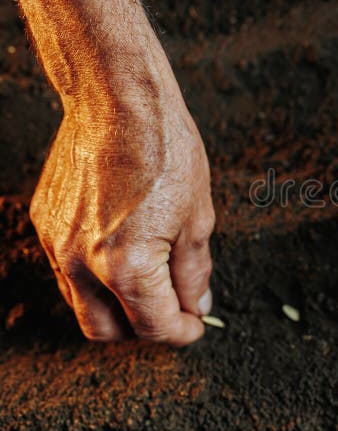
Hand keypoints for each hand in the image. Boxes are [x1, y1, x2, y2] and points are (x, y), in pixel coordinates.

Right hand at [30, 75, 214, 345]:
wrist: (117, 99)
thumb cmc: (165, 150)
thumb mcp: (199, 216)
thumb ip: (195, 272)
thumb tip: (197, 304)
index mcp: (126, 266)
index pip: (154, 326)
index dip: (182, 331)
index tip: (196, 324)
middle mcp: (81, 264)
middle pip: (107, 331)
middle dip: (143, 328)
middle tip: (174, 307)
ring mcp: (56, 245)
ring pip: (82, 304)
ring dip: (116, 305)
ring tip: (153, 277)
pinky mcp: (45, 223)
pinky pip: (67, 270)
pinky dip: (95, 276)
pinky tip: (123, 249)